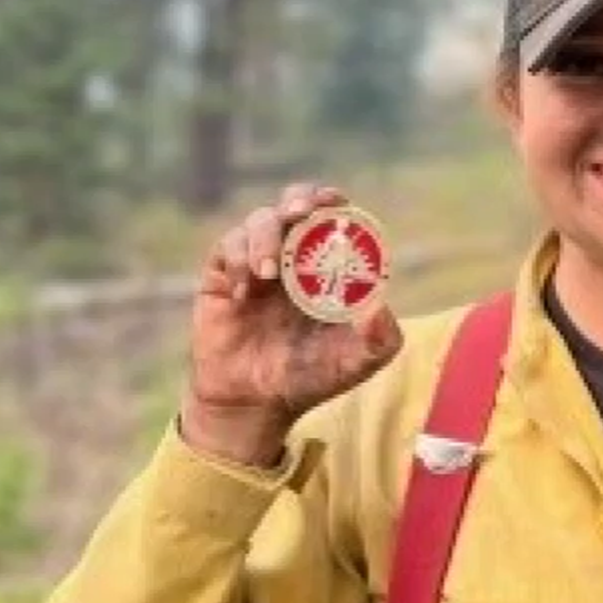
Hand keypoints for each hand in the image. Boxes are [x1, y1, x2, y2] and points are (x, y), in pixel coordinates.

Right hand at [179, 183, 403, 466]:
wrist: (258, 404)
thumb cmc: (312, 377)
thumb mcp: (356, 362)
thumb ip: (379, 338)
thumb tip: (379, 304)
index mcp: (328, 266)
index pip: (333, 218)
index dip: (333, 204)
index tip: (334, 203)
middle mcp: (294, 256)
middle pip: (295, 202)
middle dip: (299, 198)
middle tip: (300, 211)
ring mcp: (259, 263)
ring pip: (260, 221)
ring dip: (266, 238)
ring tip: (269, 274)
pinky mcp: (224, 275)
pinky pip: (227, 248)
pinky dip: (238, 261)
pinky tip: (245, 295)